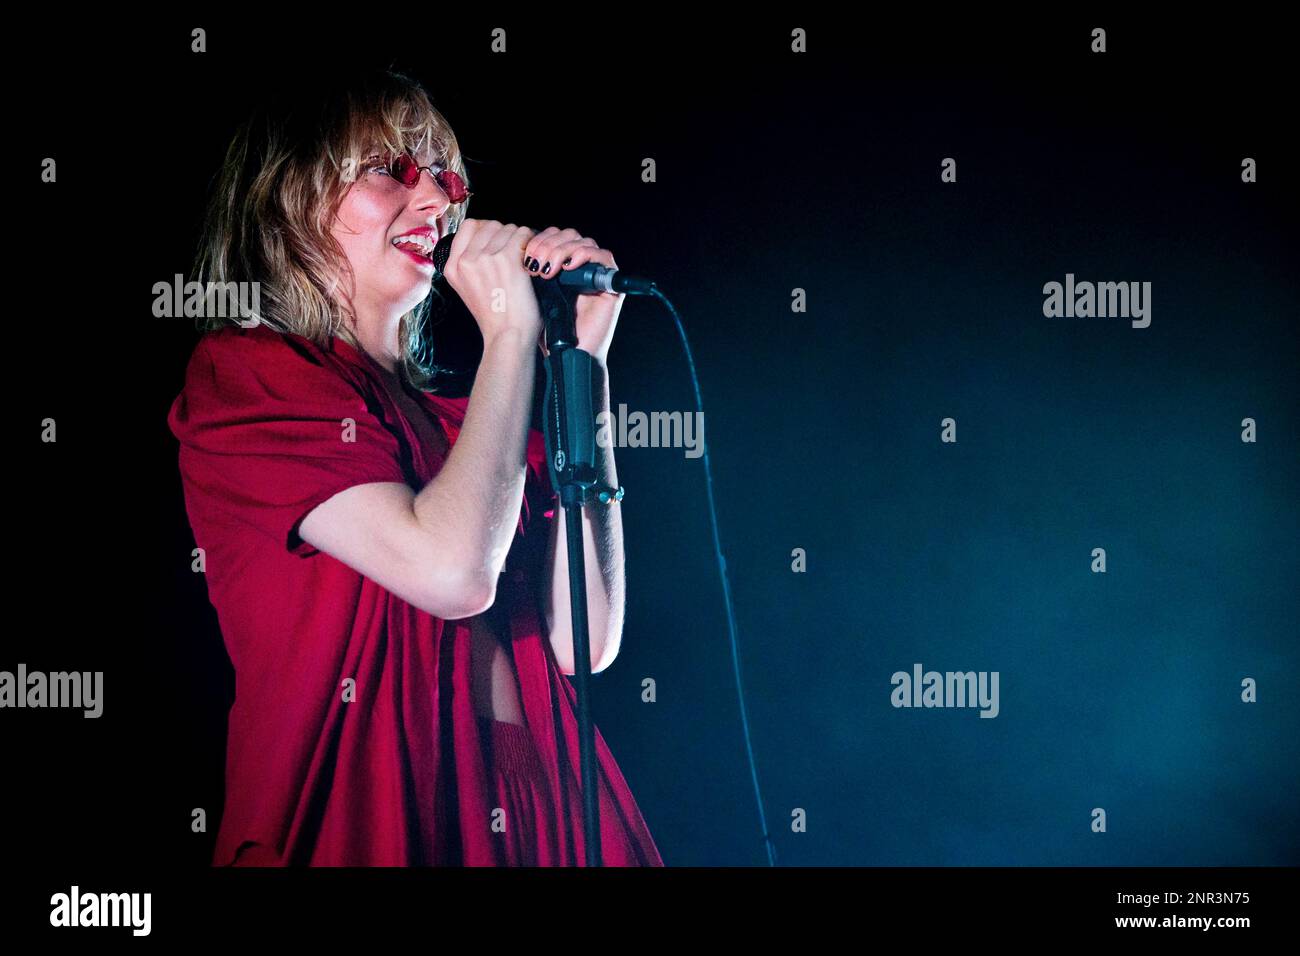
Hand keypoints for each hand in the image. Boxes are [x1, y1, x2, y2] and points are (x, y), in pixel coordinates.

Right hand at [442, 219, 542, 343]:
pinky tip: (531, 258)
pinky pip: (522, 234)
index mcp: (452, 267)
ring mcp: (485, 258)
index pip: (469, 226)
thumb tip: (487, 237)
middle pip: (490, 225)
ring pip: (508, 228)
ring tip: (524, 258)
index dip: (488, 229)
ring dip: (520, 239)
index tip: (499, 241)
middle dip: (506, 235)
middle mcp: (465, 260)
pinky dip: (530, 242)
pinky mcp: (506, 259)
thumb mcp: (468, 289)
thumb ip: (469, 263)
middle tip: (516, 252)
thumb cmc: (496, 316)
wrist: (508, 336)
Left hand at [523, 227, 624, 364]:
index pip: (552, 236)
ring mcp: (596, 274)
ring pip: (583, 241)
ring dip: (562, 250)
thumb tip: (513, 245)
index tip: (526, 254)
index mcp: (560, 265)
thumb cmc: (547, 329)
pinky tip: (568, 267)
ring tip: (549, 269)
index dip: (539, 239)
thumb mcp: (530, 294)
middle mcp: (580, 267)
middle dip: (548, 244)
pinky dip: (585, 255)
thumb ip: (527, 270)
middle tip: (536, 263)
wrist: (565, 354)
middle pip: (567, 234)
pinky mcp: (612, 284)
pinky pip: (603, 256)